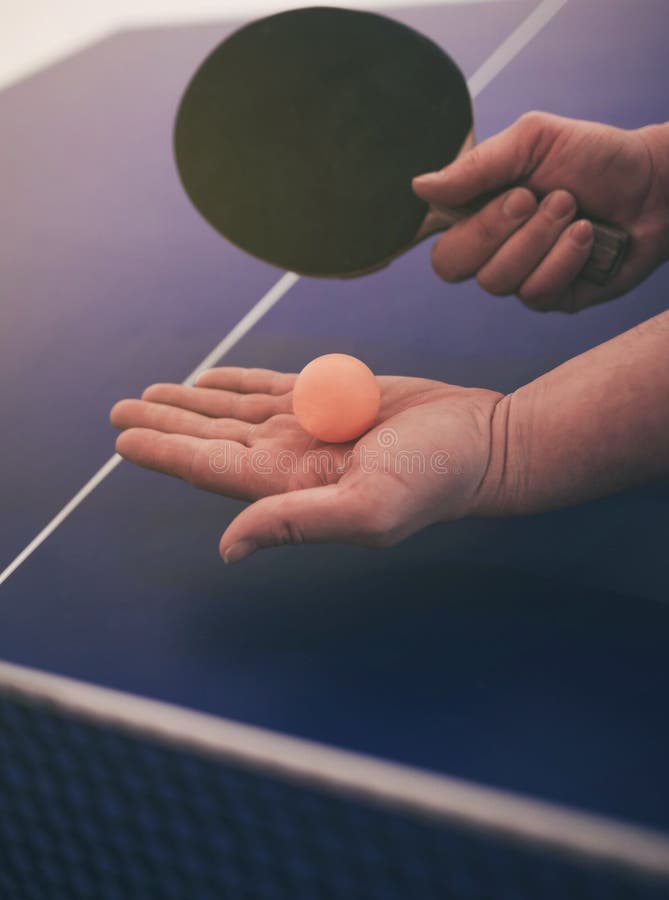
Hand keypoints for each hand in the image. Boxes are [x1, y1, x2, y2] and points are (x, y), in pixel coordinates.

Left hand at [110, 368, 502, 562]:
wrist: (482, 441)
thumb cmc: (435, 478)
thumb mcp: (367, 508)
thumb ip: (296, 523)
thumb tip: (227, 546)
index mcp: (291, 486)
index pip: (209, 467)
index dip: (163, 451)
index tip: (122, 437)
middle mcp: (291, 459)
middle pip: (210, 438)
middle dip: (164, 424)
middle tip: (119, 409)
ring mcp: (308, 427)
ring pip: (232, 411)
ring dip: (191, 402)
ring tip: (151, 393)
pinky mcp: (331, 398)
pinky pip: (269, 387)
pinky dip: (236, 382)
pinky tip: (210, 380)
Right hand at [413, 113, 668, 311]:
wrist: (654, 184)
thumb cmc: (594, 157)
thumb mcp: (534, 141)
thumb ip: (477, 166)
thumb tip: (419, 187)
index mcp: (478, 212)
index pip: (439, 239)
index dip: (467, 225)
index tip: (514, 192)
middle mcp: (492, 249)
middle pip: (452, 266)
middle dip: (496, 231)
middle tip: (537, 199)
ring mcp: (520, 277)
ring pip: (497, 280)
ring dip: (540, 239)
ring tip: (573, 210)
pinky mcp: (551, 298)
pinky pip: (536, 294)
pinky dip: (565, 259)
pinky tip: (587, 236)